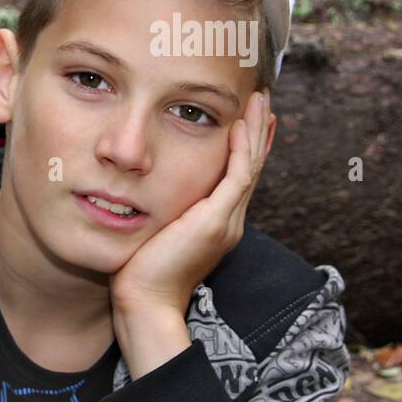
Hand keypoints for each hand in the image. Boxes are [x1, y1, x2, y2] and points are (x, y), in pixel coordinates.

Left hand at [110, 89, 273, 315]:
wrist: (145, 303)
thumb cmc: (138, 274)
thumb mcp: (153, 235)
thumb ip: (158, 214)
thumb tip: (139, 194)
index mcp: (215, 224)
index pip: (236, 177)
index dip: (244, 146)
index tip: (246, 119)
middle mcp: (228, 221)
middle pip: (250, 166)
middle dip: (257, 131)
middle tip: (262, 98)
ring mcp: (226, 221)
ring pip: (249, 166)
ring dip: (254, 130)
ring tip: (259, 99)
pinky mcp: (215, 221)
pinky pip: (237, 176)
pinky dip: (241, 148)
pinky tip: (241, 124)